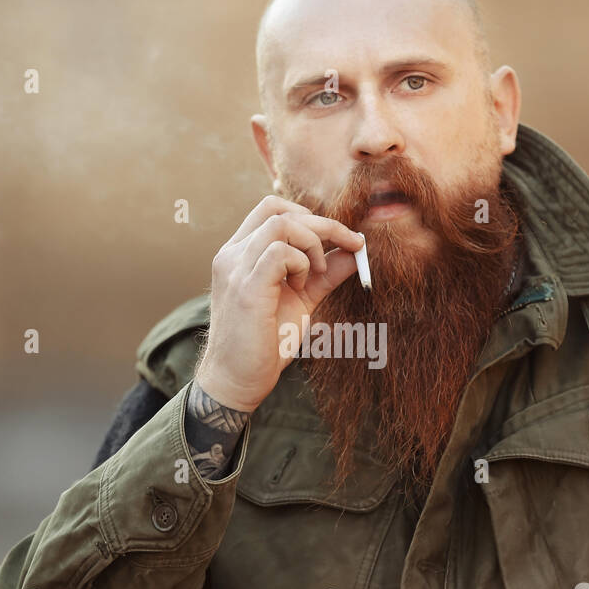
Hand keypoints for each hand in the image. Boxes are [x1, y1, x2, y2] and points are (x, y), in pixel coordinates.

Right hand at [195, 195, 362, 411]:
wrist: (237, 380)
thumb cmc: (264, 342)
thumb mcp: (302, 299)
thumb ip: (324, 274)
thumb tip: (356, 251)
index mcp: (239, 253)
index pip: (271, 208)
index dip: (308, 215)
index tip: (339, 238)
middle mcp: (232, 254)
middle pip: (280, 210)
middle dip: (324, 226)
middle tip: (350, 246)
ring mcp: (235, 268)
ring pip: (281, 224)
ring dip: (311, 243)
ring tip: (313, 274)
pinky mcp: (246, 288)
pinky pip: (280, 253)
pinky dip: (301, 263)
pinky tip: (300, 287)